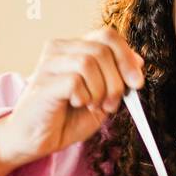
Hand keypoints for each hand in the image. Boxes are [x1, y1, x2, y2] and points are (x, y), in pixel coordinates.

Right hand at [0, 27, 144, 175]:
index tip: (137, 83)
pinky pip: (75, 80)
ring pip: (89, 62)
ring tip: (93, 105)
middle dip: (116, 81)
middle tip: (110, 104)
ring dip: (100, 90)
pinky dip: (84, 96)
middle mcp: (60, 49)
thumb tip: (138, 61)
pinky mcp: (43, 81)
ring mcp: (49, 63)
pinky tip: (77, 104)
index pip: (107, 35)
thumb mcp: (101, 97)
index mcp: (75, 48)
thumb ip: (118, 78)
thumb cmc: (66, 118)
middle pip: (102, 49)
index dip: (127, 57)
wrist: (37, 140)